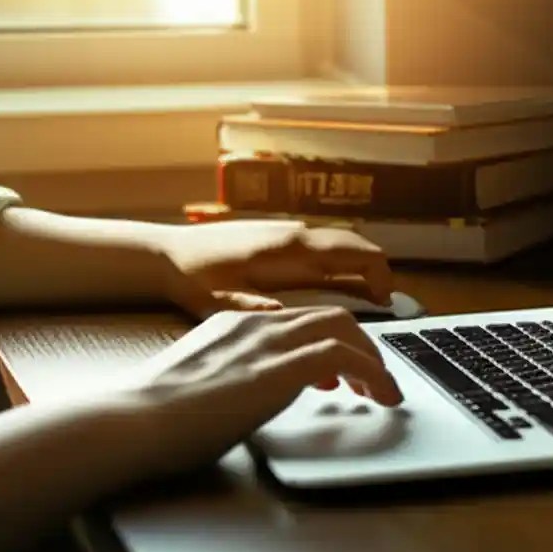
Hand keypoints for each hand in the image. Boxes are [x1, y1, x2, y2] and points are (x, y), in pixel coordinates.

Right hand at [119, 306, 402, 475]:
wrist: (131, 421)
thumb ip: (224, 380)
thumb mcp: (194, 385)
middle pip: (328, 316)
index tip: (333, 372)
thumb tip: (241, 399)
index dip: (325, 341)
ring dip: (372, 358)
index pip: (296, 320)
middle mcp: (254, 325)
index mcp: (232, 326)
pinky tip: (383, 394)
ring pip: (342, 328)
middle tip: (370, 376)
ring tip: (384, 388)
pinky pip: (344, 356)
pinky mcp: (281, 367)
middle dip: (358, 344)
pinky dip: (373, 372)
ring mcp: (268, 342)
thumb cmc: (149, 416)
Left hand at [157, 221, 394, 318]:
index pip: (355, 253)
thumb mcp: (223, 302)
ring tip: (365, 300)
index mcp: (291, 249)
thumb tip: (290, 318)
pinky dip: (341, 264)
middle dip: (378, 272)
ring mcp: (290, 233)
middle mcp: (297, 234)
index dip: (380, 276)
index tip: (386, 302)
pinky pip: (324, 247)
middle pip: (357, 245)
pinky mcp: (280, 239)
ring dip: (360, 268)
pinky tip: (333, 288)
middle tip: (383, 305)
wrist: (166, 252)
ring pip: (342, 244)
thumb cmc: (194, 277)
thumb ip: (258, 308)